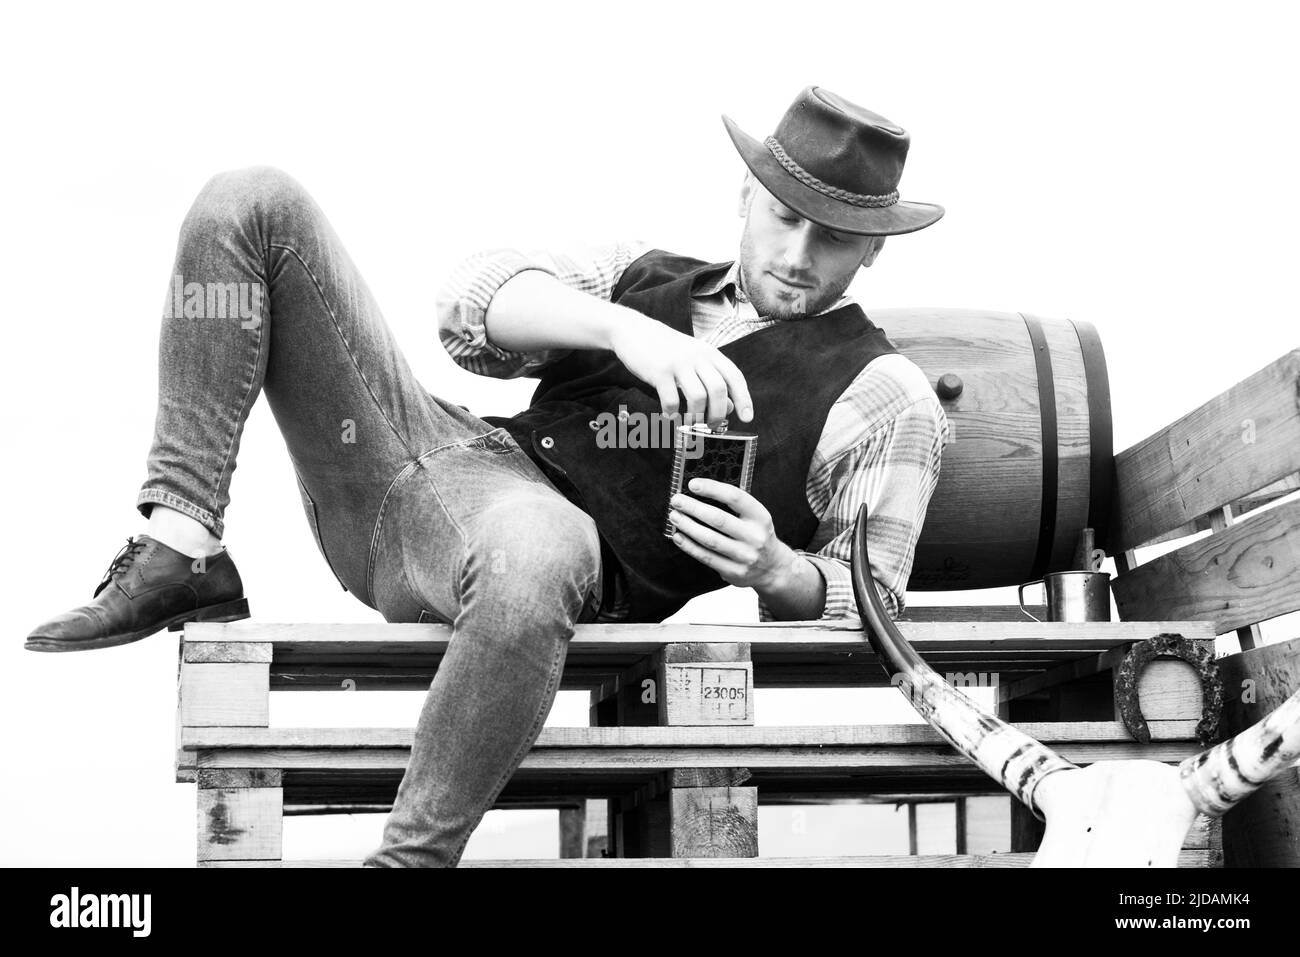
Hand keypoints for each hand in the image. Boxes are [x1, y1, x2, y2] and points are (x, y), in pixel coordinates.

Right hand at [608, 315, 752, 427]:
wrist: (634, 330)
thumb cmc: (666, 349)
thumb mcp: (694, 360)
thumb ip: (711, 379)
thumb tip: (729, 407)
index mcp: (709, 353)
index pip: (734, 376)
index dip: (743, 398)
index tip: (747, 417)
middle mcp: (697, 356)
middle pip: (718, 390)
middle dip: (718, 414)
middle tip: (711, 426)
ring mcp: (678, 363)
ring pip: (697, 397)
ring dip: (695, 417)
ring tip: (689, 423)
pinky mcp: (658, 371)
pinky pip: (671, 400)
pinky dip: (672, 413)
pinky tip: (669, 415)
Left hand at [665, 478, 794, 588]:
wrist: (773, 568)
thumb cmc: (756, 535)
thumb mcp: (755, 518)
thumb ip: (734, 506)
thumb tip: (699, 492)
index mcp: (761, 517)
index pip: (735, 497)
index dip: (712, 489)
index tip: (693, 484)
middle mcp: (755, 537)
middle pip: (718, 519)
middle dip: (693, 508)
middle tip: (676, 500)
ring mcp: (745, 556)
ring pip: (709, 539)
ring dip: (688, 526)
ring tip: (674, 516)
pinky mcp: (734, 572)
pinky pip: (706, 557)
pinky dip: (689, 545)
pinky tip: (679, 536)